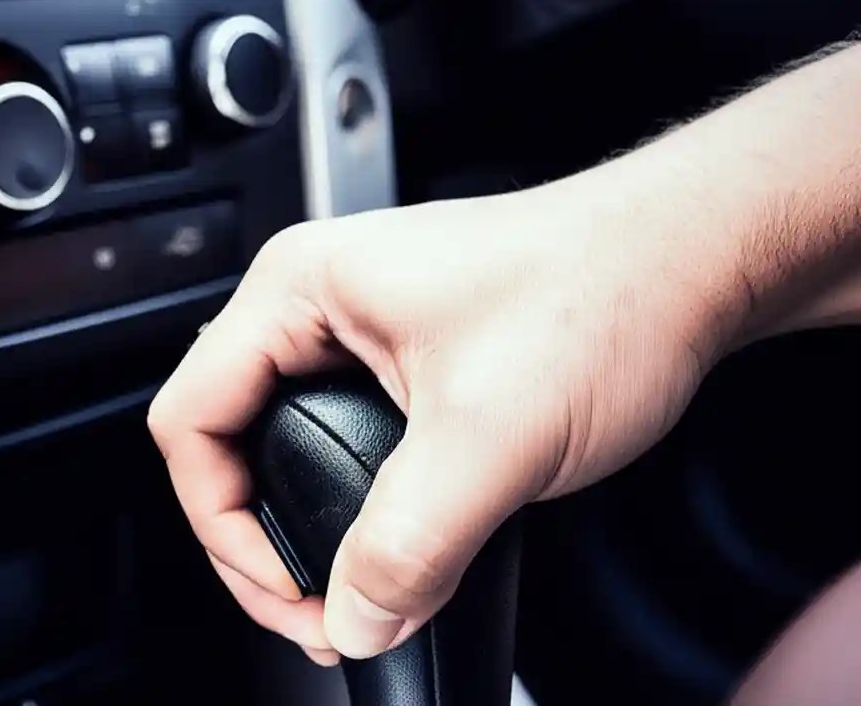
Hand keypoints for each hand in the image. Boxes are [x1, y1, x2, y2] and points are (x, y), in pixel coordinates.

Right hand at [147, 174, 741, 662]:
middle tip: (315, 611)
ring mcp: (354, 330)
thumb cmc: (602, 290)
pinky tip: (382, 548)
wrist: (691, 263)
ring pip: (278, 446)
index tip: (289, 589)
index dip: (221, 525)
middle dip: (259, 541)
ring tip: (344, 592)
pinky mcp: (398, 359)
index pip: (191, 422)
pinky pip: (333, 441)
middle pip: (225, 441)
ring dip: (305, 529)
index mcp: (298, 289)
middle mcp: (313, 303)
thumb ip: (411, 543)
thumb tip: (353, 619)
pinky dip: (350, 509)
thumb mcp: (492, 434)